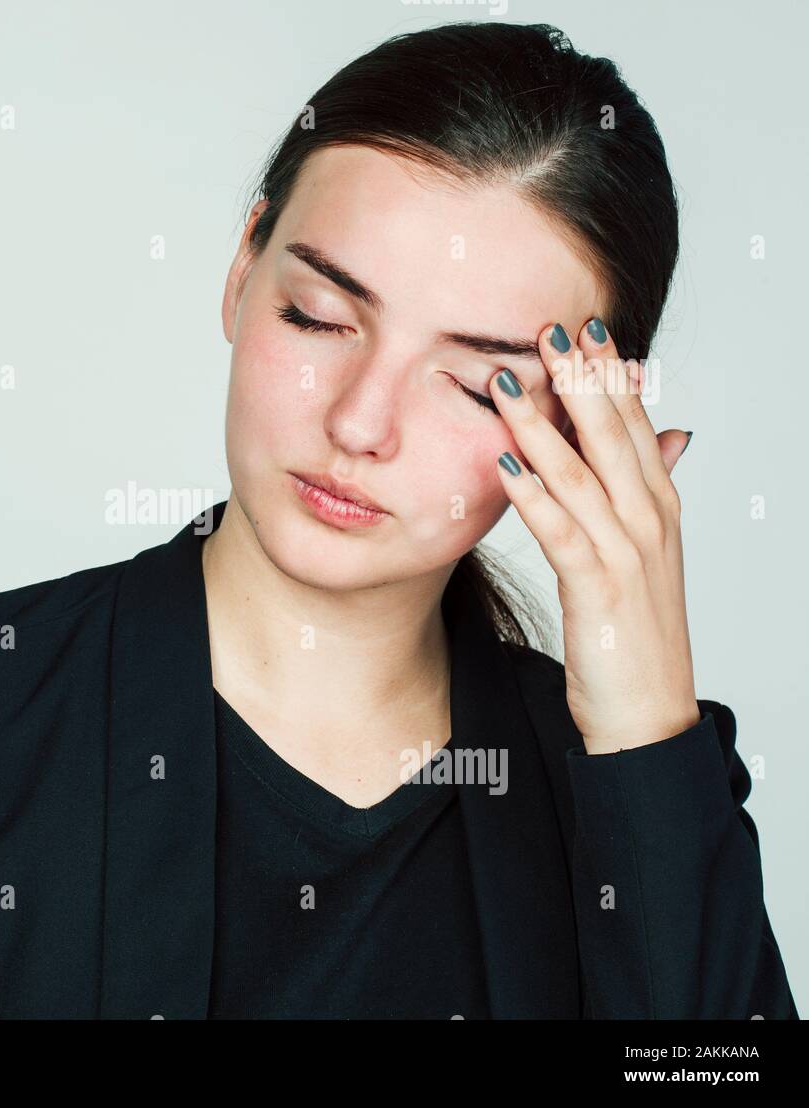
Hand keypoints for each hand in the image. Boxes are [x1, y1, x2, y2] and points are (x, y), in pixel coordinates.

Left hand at [488, 318, 699, 754]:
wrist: (648, 712)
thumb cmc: (634, 631)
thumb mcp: (642, 554)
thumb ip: (645, 491)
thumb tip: (669, 436)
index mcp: (658, 505)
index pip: (632, 425)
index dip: (609, 375)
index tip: (583, 328)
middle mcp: (649, 519)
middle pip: (612, 435)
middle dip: (581, 380)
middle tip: (549, 328)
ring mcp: (627, 553)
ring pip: (582, 474)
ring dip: (544, 425)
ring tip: (510, 381)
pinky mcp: (598, 589)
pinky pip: (562, 532)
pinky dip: (534, 496)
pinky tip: (507, 465)